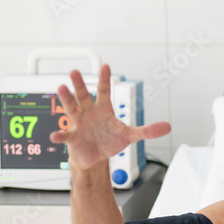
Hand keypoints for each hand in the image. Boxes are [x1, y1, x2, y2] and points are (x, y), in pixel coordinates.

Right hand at [49, 64, 170, 170]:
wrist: (96, 156)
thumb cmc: (109, 141)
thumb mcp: (130, 135)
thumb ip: (147, 130)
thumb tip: (168, 126)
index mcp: (103, 109)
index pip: (104, 91)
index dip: (105, 79)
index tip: (106, 66)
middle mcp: (88, 113)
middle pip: (83, 95)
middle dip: (79, 84)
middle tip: (74, 71)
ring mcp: (79, 123)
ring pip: (71, 109)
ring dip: (66, 99)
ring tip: (61, 87)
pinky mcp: (72, 138)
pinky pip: (65, 135)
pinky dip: (60, 134)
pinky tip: (55, 135)